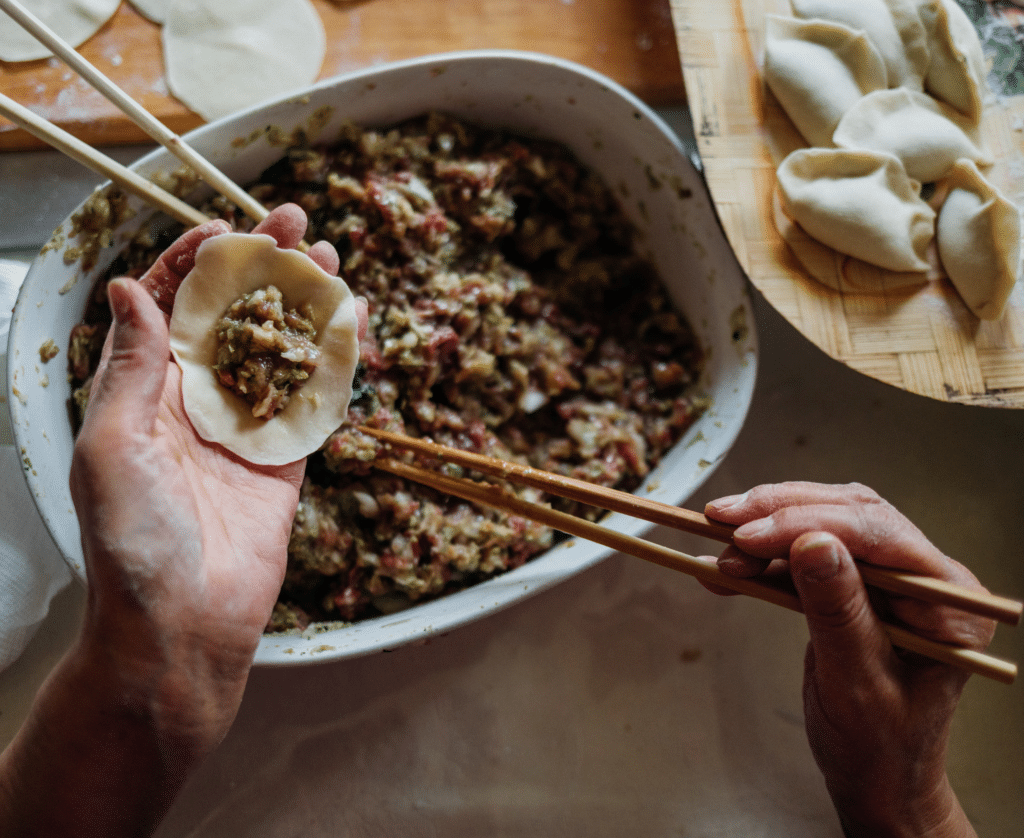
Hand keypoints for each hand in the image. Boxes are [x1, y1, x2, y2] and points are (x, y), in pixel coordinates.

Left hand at [72, 204, 343, 707]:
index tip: (226, 228)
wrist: (182, 624)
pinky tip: (351, 326)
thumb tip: (132, 288)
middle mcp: (195, 402)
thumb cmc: (130, 540)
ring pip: (279, 350)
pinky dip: (333, 362)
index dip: (195, 262)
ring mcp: (244, 429)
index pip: (171, 308)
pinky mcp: (286, 460)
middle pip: (234, 318)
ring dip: (305, 305)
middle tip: (297, 225)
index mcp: (145, 391)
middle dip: (263, 269)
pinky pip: (313, 400)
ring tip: (332, 261)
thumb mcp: (113, 443)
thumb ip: (133, 367)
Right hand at [703, 482, 993, 837]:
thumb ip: (838, 611)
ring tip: (721, 552)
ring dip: (764, 532)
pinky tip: (725, 567)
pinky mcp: (852, 583)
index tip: (752, 534)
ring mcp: (887, 577)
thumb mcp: (858, 682)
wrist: (874, 775)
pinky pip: (802, 554)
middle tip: (724, 522)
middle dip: (780, 516)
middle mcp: (924, 576)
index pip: (880, 535)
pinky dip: (761, 558)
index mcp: (949, 600)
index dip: (811, 523)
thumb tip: (814, 544)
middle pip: (849, 515)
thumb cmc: (880, 744)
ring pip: (821, 525)